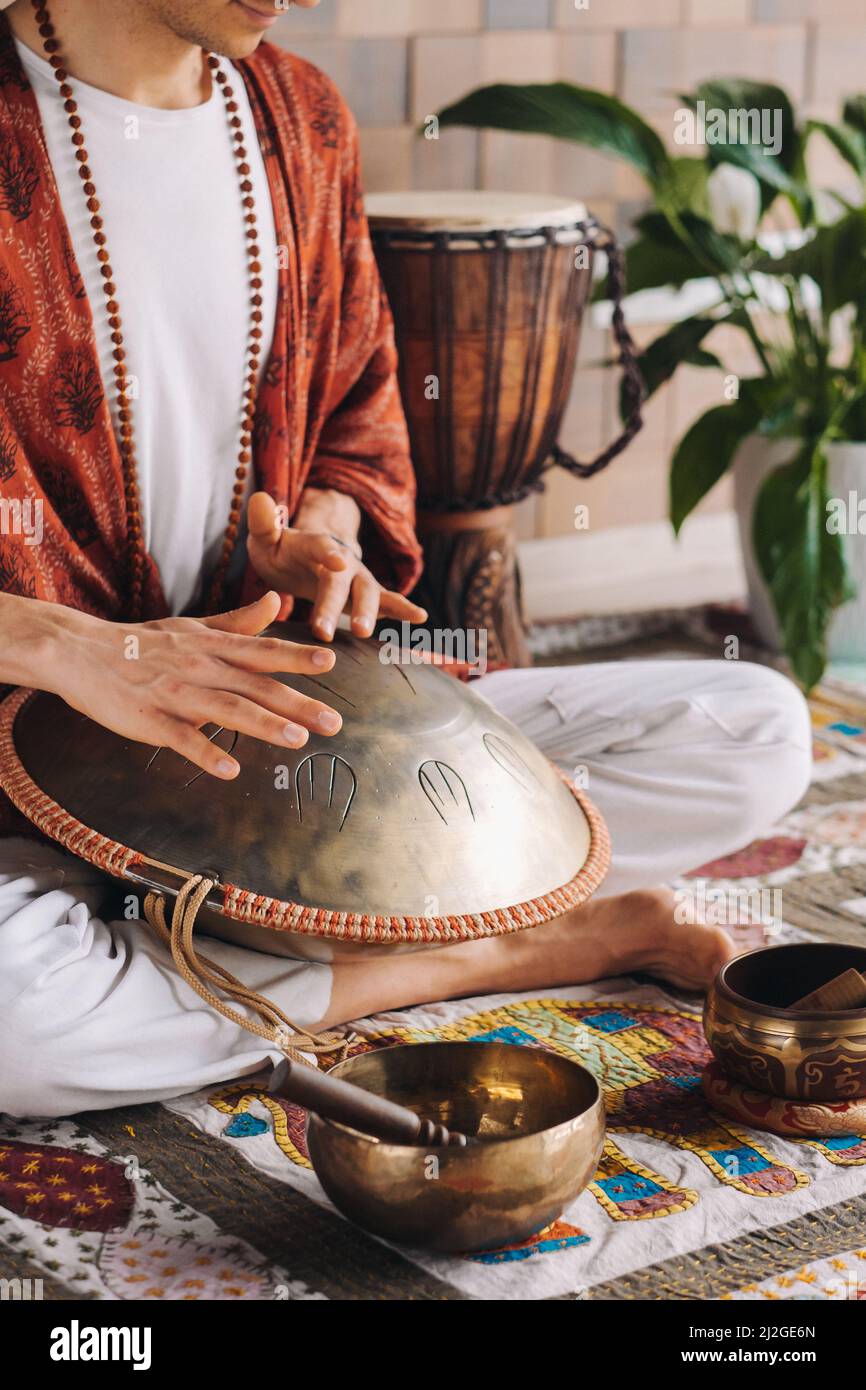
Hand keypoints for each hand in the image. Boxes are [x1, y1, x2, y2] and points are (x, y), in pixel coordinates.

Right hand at [38, 592, 341, 780]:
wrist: (80, 652)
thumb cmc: (142, 642)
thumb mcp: (192, 627)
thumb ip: (238, 622)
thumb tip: (275, 601)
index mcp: (212, 646)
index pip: (263, 651)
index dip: (297, 656)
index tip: (331, 662)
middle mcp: (200, 667)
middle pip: (256, 686)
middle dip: (297, 703)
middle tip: (335, 722)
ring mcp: (175, 694)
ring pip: (226, 710)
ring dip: (264, 725)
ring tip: (298, 741)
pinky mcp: (149, 720)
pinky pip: (181, 738)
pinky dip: (205, 754)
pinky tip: (230, 771)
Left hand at [246, 491, 425, 641]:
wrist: (305, 556)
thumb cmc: (281, 551)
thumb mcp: (266, 537)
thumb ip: (263, 523)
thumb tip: (259, 496)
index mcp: (313, 544)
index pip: (321, 546)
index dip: (328, 553)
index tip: (337, 562)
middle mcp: (341, 559)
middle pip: (340, 580)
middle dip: (333, 604)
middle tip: (323, 629)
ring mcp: (357, 577)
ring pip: (366, 593)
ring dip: (367, 612)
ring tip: (363, 633)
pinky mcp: (365, 594)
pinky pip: (387, 602)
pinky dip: (402, 609)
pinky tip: (420, 617)